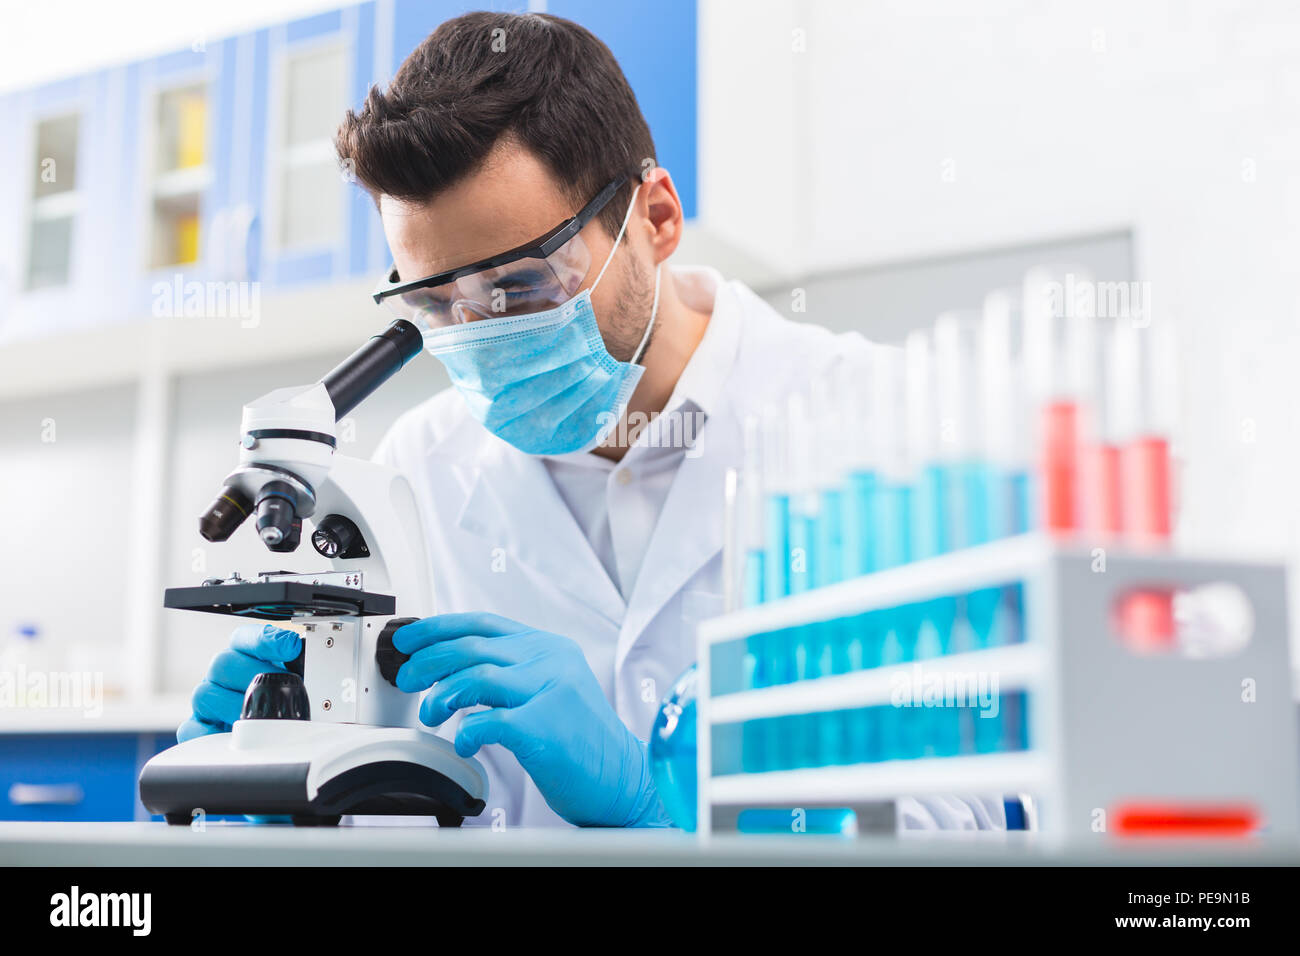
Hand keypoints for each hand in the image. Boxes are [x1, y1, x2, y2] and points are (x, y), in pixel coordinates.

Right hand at [177, 622, 301, 825]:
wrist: (283, 732)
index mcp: (247, 654)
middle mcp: (224, 675)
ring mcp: (208, 701)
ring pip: (205, 694)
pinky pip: (191, 730)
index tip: (290, 647)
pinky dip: (211, 734)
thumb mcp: (304, 679)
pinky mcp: (198, 729)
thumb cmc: (291, 701)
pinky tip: (234, 737)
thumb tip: (311, 663)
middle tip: (279, 687)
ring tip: (262, 718)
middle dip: (254, 674)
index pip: (246, 637)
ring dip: (236, 706)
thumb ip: (306, 667)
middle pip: (222, 663)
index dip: (265, 640)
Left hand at [393, 613, 671, 827]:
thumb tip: (448, 668)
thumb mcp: (548, 689)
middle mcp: (552, 662)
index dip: (439, 627)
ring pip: (477, 677)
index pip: (484, 624)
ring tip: (430, 713)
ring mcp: (551, 692)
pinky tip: (464, 742)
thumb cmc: (579, 740)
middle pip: (473, 647)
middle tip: (407, 679)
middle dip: (428, 661)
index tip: (410, 638)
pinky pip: (489, 721)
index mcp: (549, 648)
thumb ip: (510, 672)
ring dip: (442, 695)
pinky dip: (467, 731)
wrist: (622, 779)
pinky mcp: (546, 727)